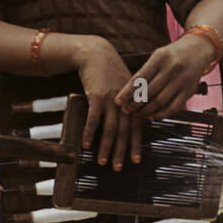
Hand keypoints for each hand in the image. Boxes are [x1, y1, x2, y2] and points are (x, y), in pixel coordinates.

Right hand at [72, 36, 141, 170]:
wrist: (96, 54)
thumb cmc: (110, 72)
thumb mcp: (126, 86)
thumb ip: (131, 104)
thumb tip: (134, 122)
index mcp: (134, 102)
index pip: (137, 127)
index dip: (136, 144)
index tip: (135, 160)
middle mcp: (125, 102)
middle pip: (124, 132)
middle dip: (121, 151)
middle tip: (118, 168)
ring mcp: (111, 100)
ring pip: (110, 128)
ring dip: (106, 147)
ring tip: (102, 161)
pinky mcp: (96, 96)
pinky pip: (93, 119)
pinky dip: (89, 133)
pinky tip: (86, 145)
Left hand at [114, 36, 208, 122]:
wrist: (198, 49)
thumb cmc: (173, 54)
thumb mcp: (158, 56)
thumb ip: (146, 72)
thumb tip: (128, 93)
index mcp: (160, 57)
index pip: (139, 78)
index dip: (127, 92)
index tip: (118, 101)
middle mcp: (171, 68)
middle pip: (148, 92)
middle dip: (134, 104)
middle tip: (126, 110)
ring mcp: (181, 80)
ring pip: (159, 101)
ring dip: (146, 111)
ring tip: (137, 114)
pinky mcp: (189, 91)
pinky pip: (173, 107)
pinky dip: (161, 114)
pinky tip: (152, 116)